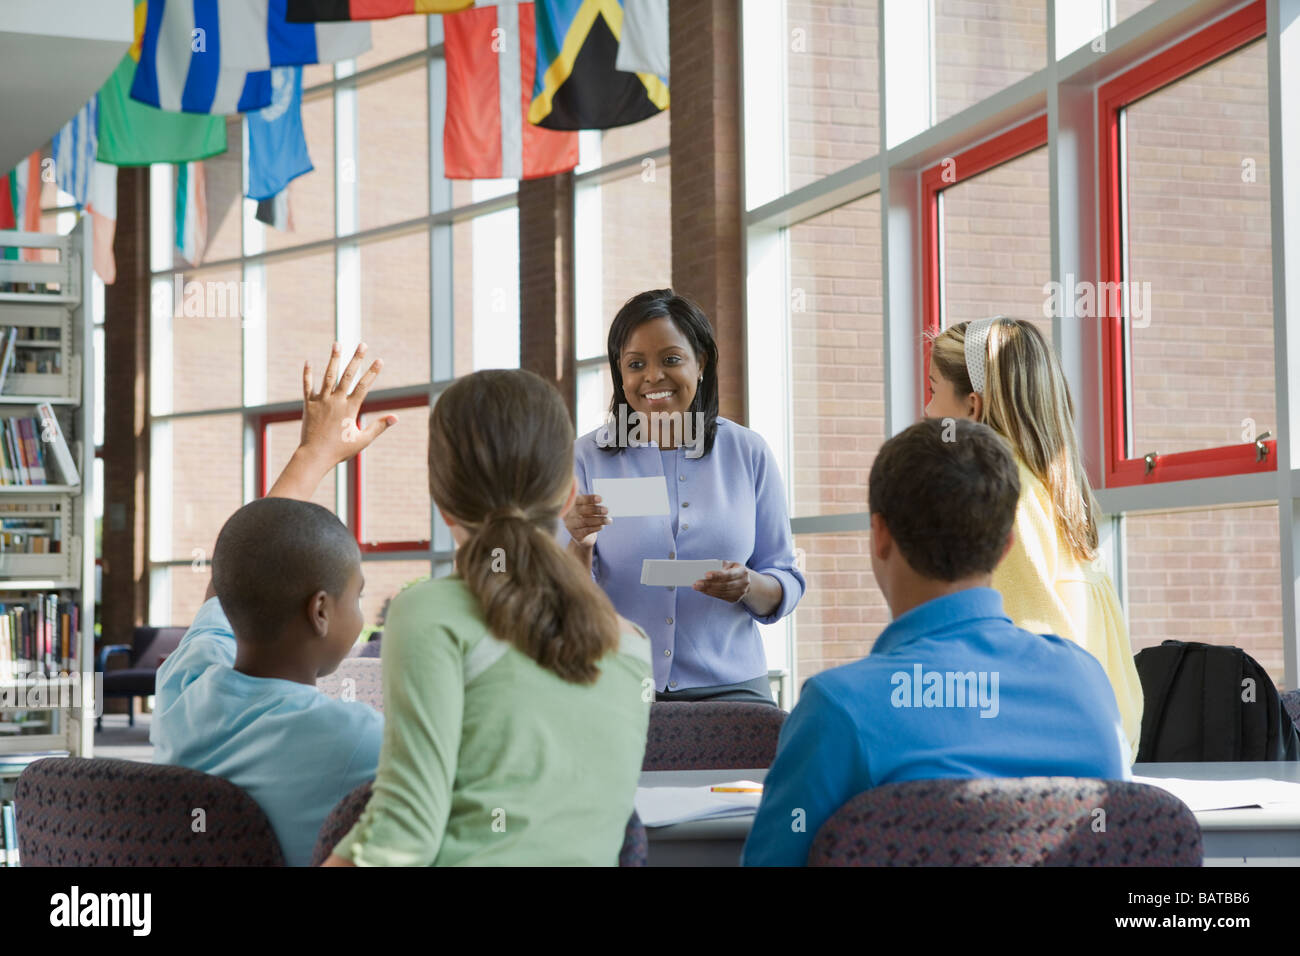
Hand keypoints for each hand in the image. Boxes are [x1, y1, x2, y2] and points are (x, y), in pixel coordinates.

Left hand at [298, 341, 395, 465]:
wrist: (314, 456)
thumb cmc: (339, 450)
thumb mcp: (363, 440)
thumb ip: (378, 427)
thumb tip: (396, 418)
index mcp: (350, 409)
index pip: (363, 386)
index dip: (372, 372)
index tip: (379, 360)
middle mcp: (335, 401)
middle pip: (347, 375)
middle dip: (356, 359)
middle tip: (362, 344)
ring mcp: (321, 401)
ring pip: (328, 376)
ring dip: (333, 359)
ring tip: (337, 344)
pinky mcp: (309, 405)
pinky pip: (307, 386)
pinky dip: (307, 374)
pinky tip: (308, 362)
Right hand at [563, 493, 609, 548]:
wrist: (582, 536)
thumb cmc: (586, 518)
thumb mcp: (588, 510)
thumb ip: (592, 505)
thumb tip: (602, 503)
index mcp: (570, 505)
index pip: (579, 500)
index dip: (589, 499)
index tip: (601, 499)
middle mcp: (568, 515)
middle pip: (582, 510)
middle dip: (596, 510)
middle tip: (606, 510)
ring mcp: (570, 525)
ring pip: (585, 521)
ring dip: (599, 520)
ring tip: (609, 520)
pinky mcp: (575, 535)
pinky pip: (586, 530)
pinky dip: (596, 527)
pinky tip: (602, 526)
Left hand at [693, 561, 750, 602]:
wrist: (745, 580)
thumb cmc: (733, 569)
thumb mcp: (730, 564)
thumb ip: (720, 565)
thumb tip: (705, 569)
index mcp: (743, 572)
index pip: (729, 574)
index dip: (717, 575)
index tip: (705, 574)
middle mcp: (744, 583)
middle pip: (724, 585)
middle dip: (709, 584)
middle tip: (696, 582)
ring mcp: (740, 593)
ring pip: (721, 592)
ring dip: (707, 590)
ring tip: (696, 586)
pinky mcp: (735, 599)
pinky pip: (720, 596)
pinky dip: (710, 593)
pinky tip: (702, 590)